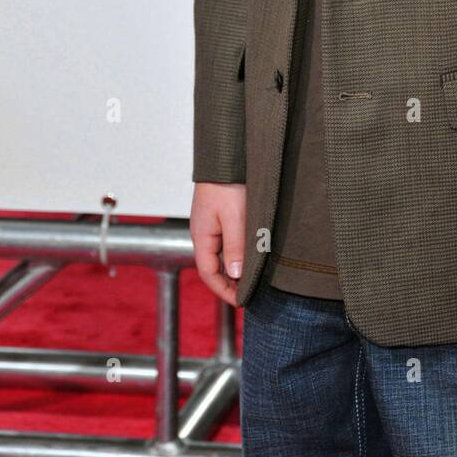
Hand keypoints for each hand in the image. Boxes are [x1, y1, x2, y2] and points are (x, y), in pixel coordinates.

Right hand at [190, 182, 245, 305]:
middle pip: (215, 267)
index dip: (224, 291)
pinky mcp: (222, 215)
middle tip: (250, 293)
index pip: (209, 274)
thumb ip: (235, 246)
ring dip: (236, 268)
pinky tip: (252, 253)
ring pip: (223, 254)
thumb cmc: (227, 184)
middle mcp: (205, 233)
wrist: (225, 155)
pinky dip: (239, 252)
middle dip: (230, 283)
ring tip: (254, 277)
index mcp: (202, 237)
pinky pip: (228, 240)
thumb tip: (235, 275)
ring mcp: (212, 224)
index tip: (242, 301)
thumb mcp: (234, 217)